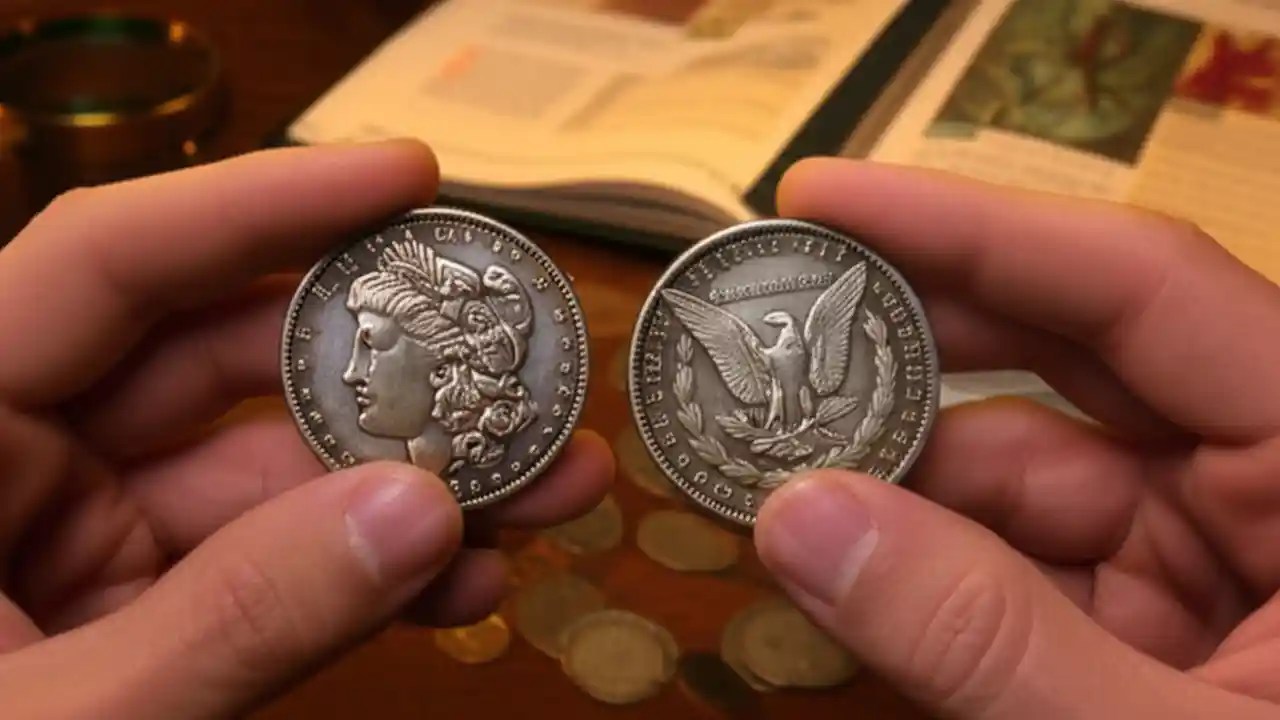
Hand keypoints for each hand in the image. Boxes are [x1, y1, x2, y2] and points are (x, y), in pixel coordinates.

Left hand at [0, 141, 611, 718]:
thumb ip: (232, 625)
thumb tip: (419, 510)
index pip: (107, 265)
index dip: (262, 204)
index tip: (412, 176)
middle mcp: (5, 464)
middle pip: (219, 362)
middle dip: (387, 363)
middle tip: (521, 351)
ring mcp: (74, 545)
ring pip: (266, 476)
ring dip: (411, 479)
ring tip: (549, 480)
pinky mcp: (128, 615)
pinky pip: (266, 571)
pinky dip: (365, 574)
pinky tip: (468, 578)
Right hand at [754, 158, 1279, 717]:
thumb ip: (990, 639)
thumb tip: (796, 518)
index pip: (1142, 288)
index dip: (972, 228)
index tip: (818, 194)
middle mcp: (1271, 483)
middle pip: (1074, 360)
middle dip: (914, 344)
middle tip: (771, 317)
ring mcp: (1216, 562)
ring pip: (1031, 478)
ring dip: (900, 477)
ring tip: (773, 467)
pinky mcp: (1163, 632)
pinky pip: (1029, 566)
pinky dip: (932, 564)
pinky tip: (844, 556)